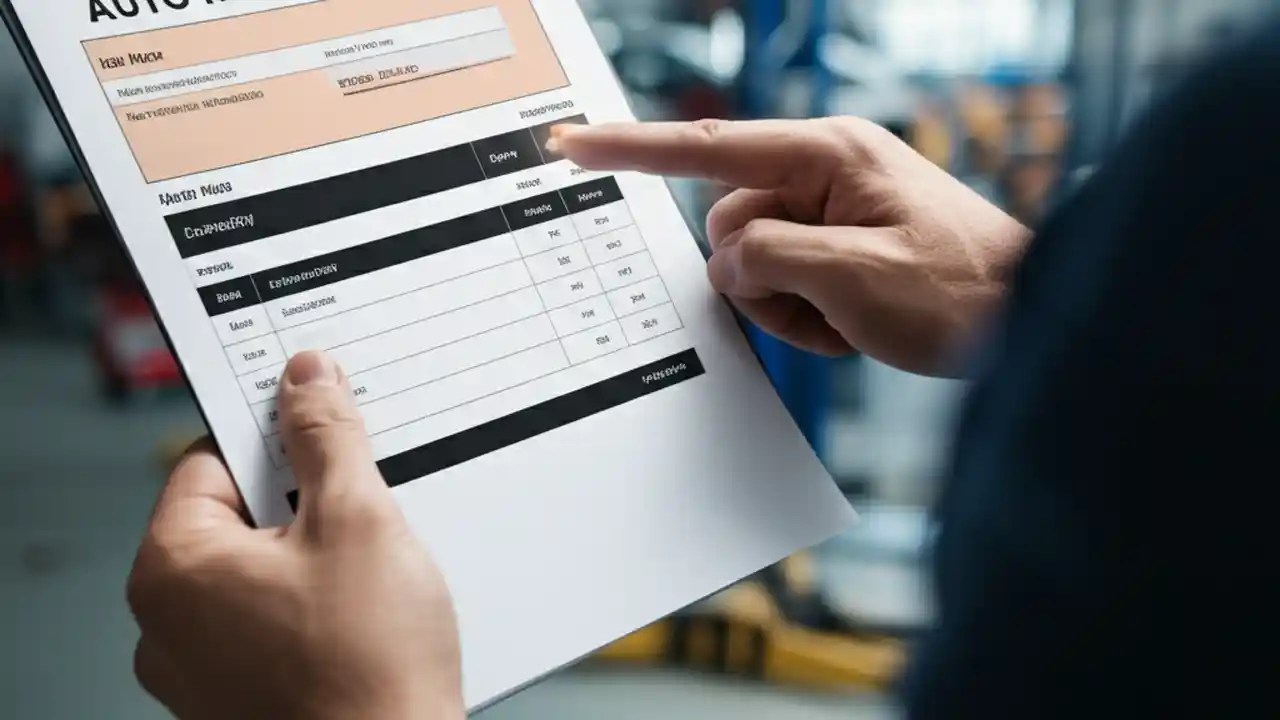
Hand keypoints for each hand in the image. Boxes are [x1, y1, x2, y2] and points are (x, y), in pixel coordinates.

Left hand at [127, 352, 463, 719]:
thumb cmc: (368, 665)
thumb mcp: (357, 521)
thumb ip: (326, 439)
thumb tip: (305, 380)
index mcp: (174, 569)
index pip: (209, 460)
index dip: (274, 438)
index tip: (321, 430)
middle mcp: (169, 624)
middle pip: (236, 516)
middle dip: (304, 502)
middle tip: (362, 508)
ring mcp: (202, 670)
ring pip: (260, 572)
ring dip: (314, 556)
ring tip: (370, 571)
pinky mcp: (241, 700)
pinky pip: (271, 623)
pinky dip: (314, 606)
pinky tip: (363, 613)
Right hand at [552, 118, 1030, 375]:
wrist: (1025, 322)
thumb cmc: (963, 292)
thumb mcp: (856, 277)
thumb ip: (770, 258)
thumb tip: (725, 259)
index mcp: (830, 155)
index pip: (709, 149)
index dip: (631, 149)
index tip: (572, 141)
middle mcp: (824, 173)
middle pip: (730, 226)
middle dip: (761, 281)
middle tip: (822, 306)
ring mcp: (831, 211)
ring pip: (752, 264)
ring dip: (788, 307)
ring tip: (848, 317)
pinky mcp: (836, 246)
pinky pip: (781, 285)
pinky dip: (807, 317)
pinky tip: (855, 323)